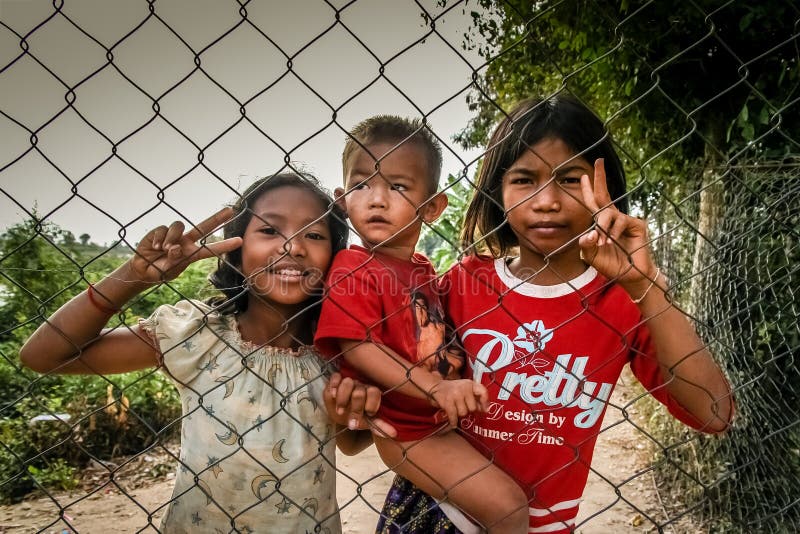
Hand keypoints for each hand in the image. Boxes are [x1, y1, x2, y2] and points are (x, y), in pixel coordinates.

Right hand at [128, 207, 242, 283]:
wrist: (143, 270)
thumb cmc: (160, 271)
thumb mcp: (168, 270)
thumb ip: (173, 260)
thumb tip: (174, 247)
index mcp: (192, 254)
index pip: (211, 248)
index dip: (224, 245)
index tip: (240, 241)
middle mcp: (186, 242)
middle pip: (204, 227)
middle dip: (217, 218)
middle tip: (230, 210)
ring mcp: (174, 235)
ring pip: (179, 226)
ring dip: (171, 238)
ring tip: (163, 250)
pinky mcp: (160, 231)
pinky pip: (163, 229)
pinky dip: (158, 238)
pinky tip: (154, 247)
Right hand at [324, 372, 396, 437]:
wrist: (341, 413)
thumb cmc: (356, 416)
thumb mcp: (367, 422)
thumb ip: (379, 426)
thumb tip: (394, 433)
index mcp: (371, 393)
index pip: (374, 393)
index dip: (371, 405)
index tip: (368, 415)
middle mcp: (361, 386)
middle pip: (359, 392)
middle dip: (355, 408)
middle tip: (351, 422)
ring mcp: (349, 382)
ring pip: (348, 383)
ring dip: (343, 398)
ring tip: (341, 411)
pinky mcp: (336, 380)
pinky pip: (336, 377)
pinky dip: (334, 385)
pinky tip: (333, 395)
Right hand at [428, 379, 487, 426]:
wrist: (435, 386)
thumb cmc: (453, 389)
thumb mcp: (466, 389)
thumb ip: (476, 398)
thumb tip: (485, 410)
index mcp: (470, 384)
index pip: (483, 391)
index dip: (485, 402)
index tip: (485, 410)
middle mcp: (464, 388)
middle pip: (473, 407)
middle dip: (468, 410)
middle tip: (463, 407)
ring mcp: (455, 394)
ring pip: (463, 413)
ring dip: (460, 414)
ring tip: (456, 409)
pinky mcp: (447, 401)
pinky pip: (454, 416)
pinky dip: (454, 421)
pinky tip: (454, 423)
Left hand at [577, 159, 657, 293]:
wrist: (629, 276)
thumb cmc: (611, 265)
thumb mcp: (591, 256)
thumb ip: (585, 245)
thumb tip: (587, 234)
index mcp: (601, 223)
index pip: (593, 203)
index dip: (588, 189)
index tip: (583, 176)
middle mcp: (613, 219)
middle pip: (604, 195)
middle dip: (600, 178)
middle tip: (599, 161)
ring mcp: (626, 221)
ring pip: (608, 214)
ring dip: (603, 227)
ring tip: (603, 243)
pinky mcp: (637, 224)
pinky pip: (621, 222)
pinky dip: (613, 233)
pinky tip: (612, 242)